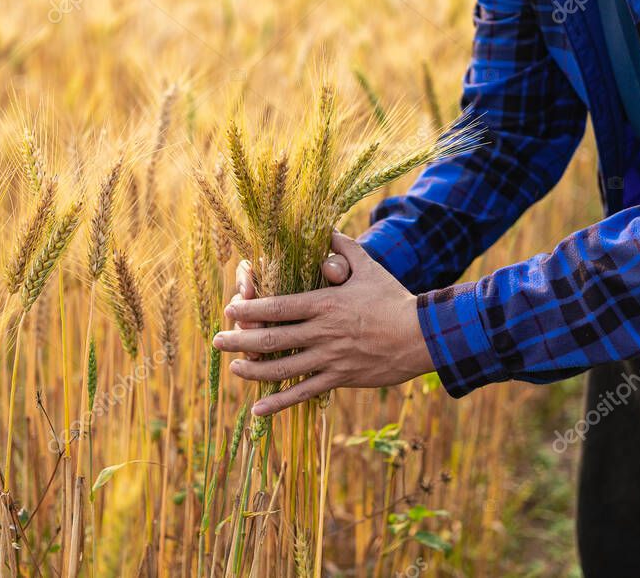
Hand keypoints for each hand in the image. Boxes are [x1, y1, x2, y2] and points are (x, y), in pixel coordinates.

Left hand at [215, 231, 433, 416]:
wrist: (422, 335)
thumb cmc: (393, 298)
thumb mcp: (368, 267)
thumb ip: (343, 248)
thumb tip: (325, 228)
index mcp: (325, 304)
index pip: (278, 306)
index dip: (250, 309)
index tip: (231, 309)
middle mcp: (323, 332)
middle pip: (272, 338)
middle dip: (240, 340)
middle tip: (217, 340)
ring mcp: (330, 358)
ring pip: (282, 368)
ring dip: (253, 370)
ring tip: (235, 368)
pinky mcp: (340, 378)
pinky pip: (304, 393)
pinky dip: (279, 403)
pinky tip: (258, 410)